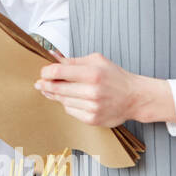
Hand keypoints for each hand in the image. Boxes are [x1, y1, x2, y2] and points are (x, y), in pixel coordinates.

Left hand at [33, 52, 174, 126]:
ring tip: (56, 90)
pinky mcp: (92, 119)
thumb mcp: (97, 61)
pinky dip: (68, 104)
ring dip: (56, 95)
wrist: (135, 97)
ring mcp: (92, 107)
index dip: (46, 72)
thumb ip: (73, 60)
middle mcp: (92, 91)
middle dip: (45, 85)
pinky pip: (70, 111)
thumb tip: (52, 55)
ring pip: (62, 100)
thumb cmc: (115, 77)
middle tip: (40, 83)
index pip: (58, 72)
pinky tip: (74, 99)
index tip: (43, 72)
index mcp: (93, 73)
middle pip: (57, 88)